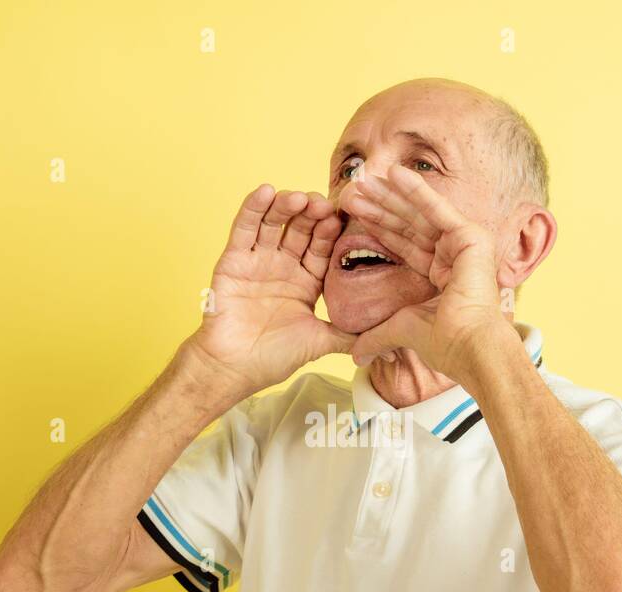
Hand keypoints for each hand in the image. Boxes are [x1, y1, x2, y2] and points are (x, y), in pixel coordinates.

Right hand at [186, 186, 354, 398]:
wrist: (234, 369)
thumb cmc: (274, 358)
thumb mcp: (320, 342)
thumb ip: (349, 334)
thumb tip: (388, 341)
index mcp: (306, 281)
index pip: (322, 247)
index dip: (331, 232)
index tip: (343, 217)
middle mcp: (283, 267)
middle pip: (300, 229)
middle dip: (312, 214)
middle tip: (323, 203)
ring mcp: (257, 261)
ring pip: (273, 223)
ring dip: (286, 206)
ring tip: (298, 198)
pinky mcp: (233, 261)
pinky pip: (243, 230)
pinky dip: (253, 209)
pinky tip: (265, 191)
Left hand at [341, 166, 518, 383]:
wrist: (469, 347)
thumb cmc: (445, 343)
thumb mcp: (401, 330)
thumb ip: (377, 336)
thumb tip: (356, 356)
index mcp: (440, 274)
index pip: (403, 243)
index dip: (378, 227)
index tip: (353, 212)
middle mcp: (452, 255)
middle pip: (408, 225)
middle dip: (379, 207)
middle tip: (352, 189)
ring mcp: (464, 244)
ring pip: (418, 215)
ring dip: (390, 196)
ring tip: (363, 179)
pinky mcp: (471, 237)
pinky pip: (437, 209)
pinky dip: (416, 190)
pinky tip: (394, 173)